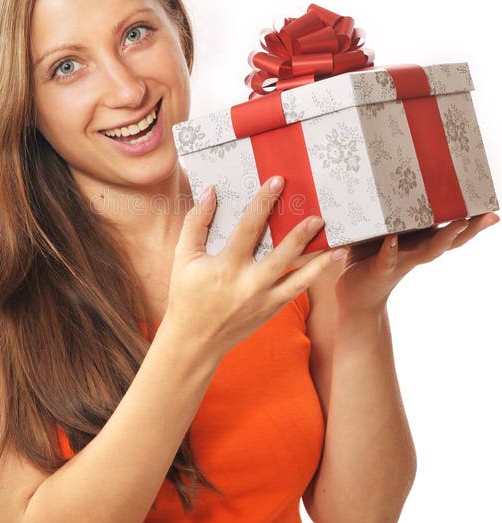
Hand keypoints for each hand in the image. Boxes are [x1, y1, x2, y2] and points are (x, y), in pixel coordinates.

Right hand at [163, 177, 333, 364]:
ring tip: (338, 245)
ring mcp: (263, 300)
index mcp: (226, 267)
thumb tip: (212, 192)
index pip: (248, 227)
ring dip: (319, 261)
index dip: (263, 202)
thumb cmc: (187, 295)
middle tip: (318, 215)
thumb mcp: (184, 257)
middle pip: (281, 254)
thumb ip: (196, 222)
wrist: (195, 341)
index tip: (277, 181)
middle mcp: (249, 284)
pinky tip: (327, 263)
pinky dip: (312, 277)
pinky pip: (296, 291)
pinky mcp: (271, 310)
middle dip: (300, 234)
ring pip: (298, 278)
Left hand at [333, 212, 498, 314]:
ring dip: (443, 238)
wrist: (356, 296)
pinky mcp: (381, 269)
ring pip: (428, 252)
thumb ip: (386, 212)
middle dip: (471, 228)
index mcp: (420, 242)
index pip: (450, 230)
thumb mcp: (380, 231)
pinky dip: (391, 250)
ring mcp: (402, 261)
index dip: (471, 220)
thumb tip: (384, 177)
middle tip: (490, 215)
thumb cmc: (369, 257)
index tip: (490, 208)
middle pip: (450, 241)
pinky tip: (394, 239)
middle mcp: (417, 252)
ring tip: (459, 224)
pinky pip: (388, 258)